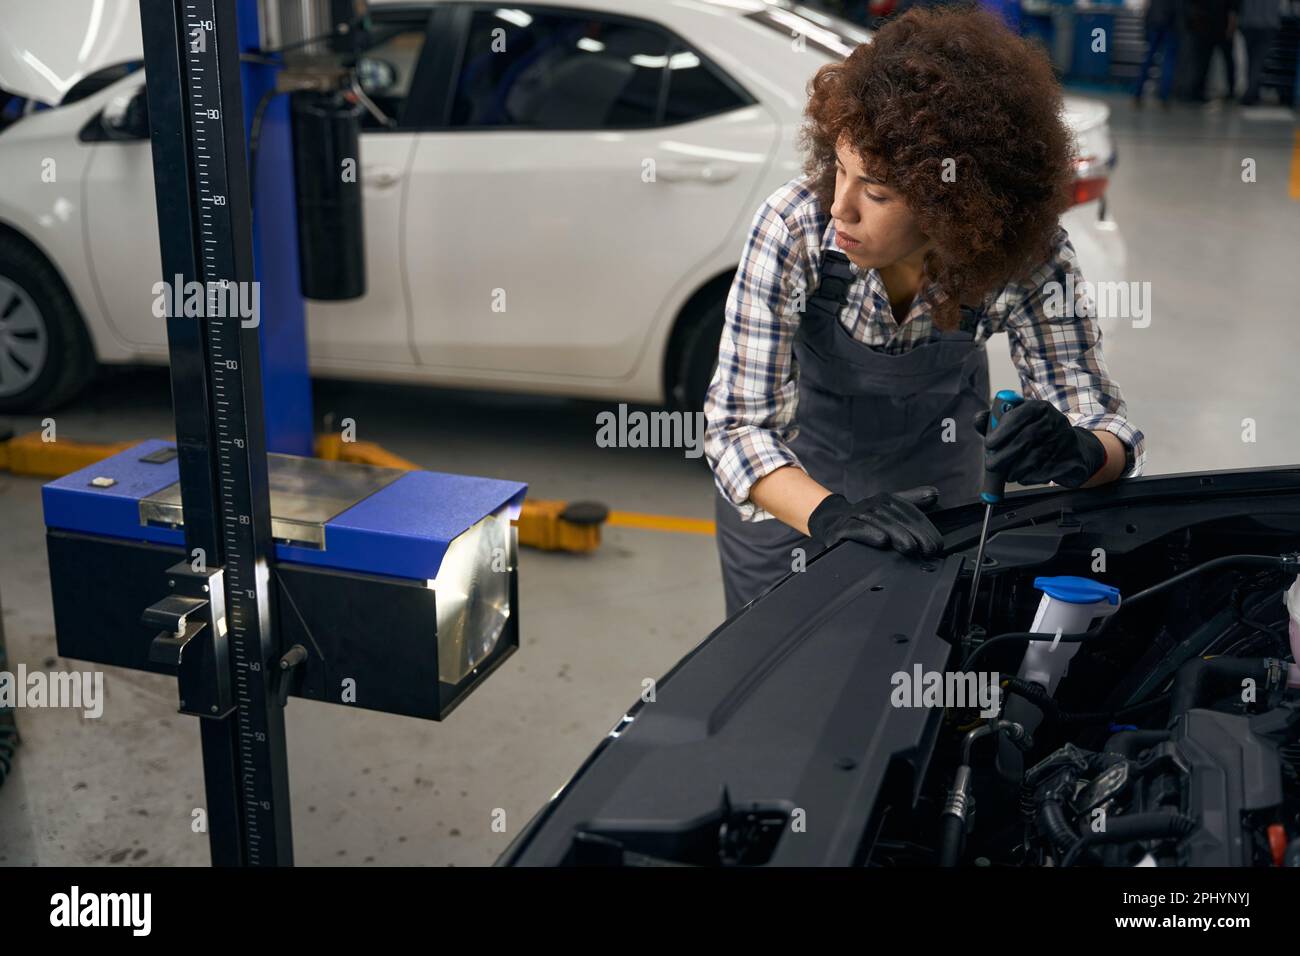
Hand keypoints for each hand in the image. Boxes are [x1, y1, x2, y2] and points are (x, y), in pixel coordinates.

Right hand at [807, 487, 943, 556]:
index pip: (909, 512)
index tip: (936, 544)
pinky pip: (854, 529)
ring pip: (878, 523)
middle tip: (927, 549)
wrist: (830, 522)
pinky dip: (868, 534)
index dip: (925, 528)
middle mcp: (870, 504)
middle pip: (896, 517)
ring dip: (896, 535)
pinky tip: (881, 541)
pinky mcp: (839, 529)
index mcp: (885, 500)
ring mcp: (853, 515)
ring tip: (910, 548)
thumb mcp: (890, 509)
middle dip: (915, 534)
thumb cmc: (865, 518)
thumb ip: (912, 502)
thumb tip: (935, 493)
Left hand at [973, 400, 1105, 487]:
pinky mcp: (1072, 459)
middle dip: (1004, 455)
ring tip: (1007, 474)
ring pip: (1035, 457)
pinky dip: (1029, 477)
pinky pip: (1046, 471)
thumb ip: (995, 422)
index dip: (1002, 430)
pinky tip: (1023, 477)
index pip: (1019, 415)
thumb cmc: (1038, 436)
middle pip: (1026, 438)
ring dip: (1016, 469)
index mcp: (1039, 408)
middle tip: (991, 466)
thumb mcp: (1018, 424)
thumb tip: (978, 420)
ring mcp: (1066, 440)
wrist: (1074, 450)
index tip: (988, 444)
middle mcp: (1055, 420)